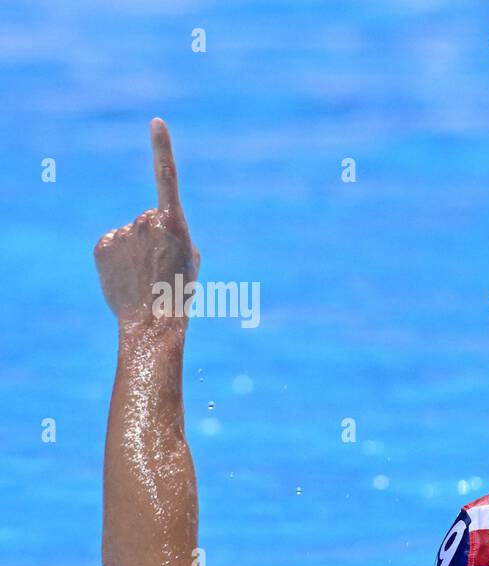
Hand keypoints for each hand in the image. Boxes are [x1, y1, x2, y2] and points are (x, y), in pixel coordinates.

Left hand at [94, 118, 199, 323]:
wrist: (153, 324)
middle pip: (150, 219)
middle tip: (163, 268)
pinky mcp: (102, 245)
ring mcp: (121, 233)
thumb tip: (152, 229)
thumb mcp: (190, 259)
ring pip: (131, 233)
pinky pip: (112, 243)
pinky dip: (118, 257)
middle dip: (156, 237)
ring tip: (145, 277)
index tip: (156, 123)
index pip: (167, 177)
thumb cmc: (180, 293)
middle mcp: (145, 220)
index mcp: (174, 222)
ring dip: (137, 249)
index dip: (162, 148)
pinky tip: (127, 277)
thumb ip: (174, 234)